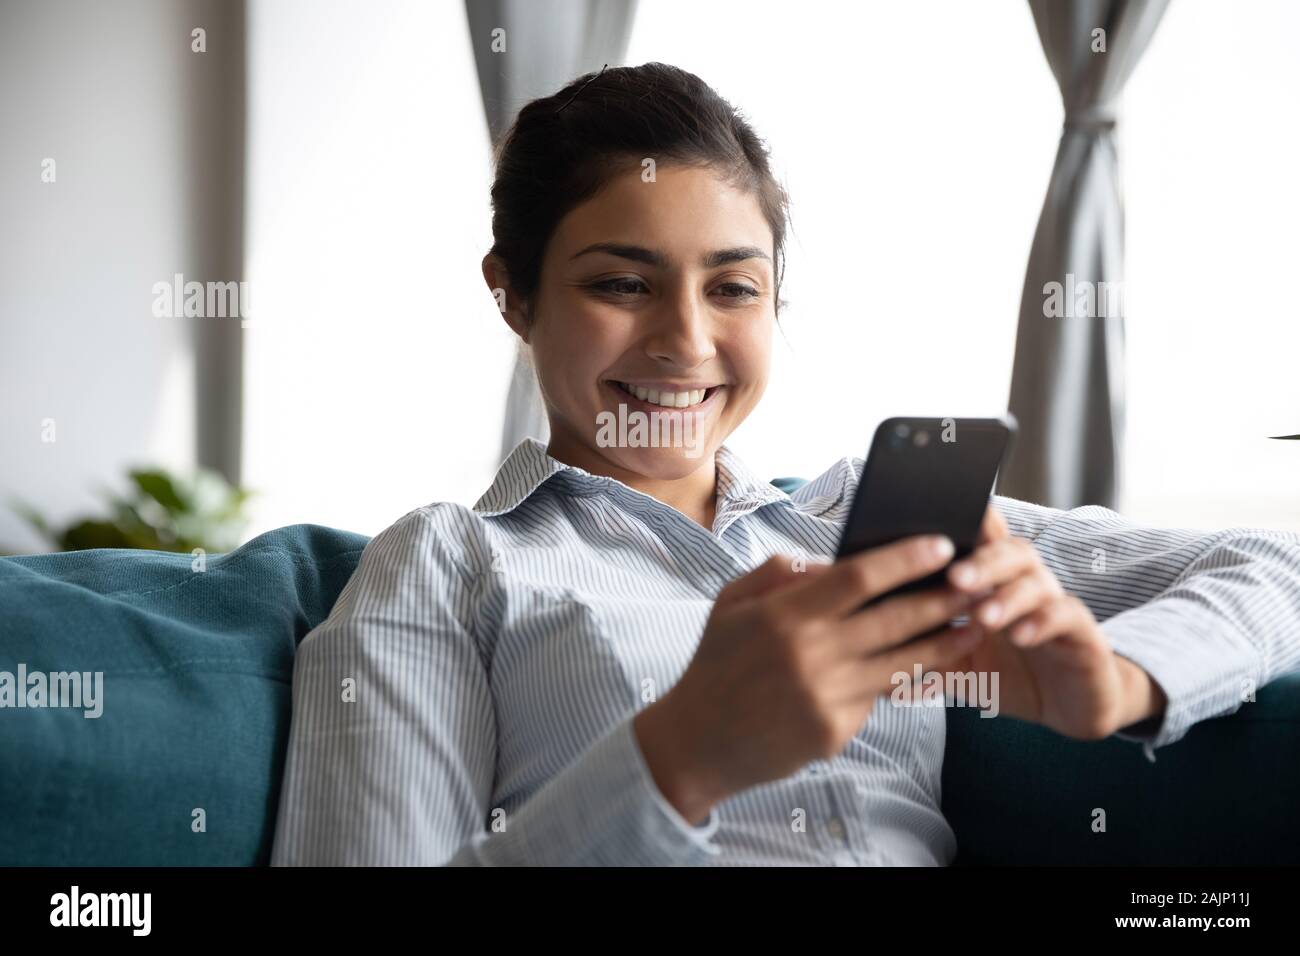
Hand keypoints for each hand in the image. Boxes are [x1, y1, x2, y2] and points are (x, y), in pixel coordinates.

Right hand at [635, 533, 986, 823]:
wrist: (696, 743)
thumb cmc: (715, 664)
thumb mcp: (730, 604)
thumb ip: (778, 575)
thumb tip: (829, 563)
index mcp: (783, 616)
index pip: (858, 577)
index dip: (904, 559)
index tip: (941, 544)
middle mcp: (810, 655)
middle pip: (894, 620)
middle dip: (943, 599)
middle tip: (977, 583)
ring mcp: (826, 698)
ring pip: (902, 664)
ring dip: (944, 644)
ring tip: (973, 627)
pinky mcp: (835, 733)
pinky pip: (876, 698)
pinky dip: (897, 681)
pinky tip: (923, 665)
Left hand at [945, 504, 1167, 739]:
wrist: (1070, 705)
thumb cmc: (1007, 673)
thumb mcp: (958, 664)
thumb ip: (924, 650)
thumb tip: (870, 654)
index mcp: (993, 580)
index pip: (979, 540)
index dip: (961, 524)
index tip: (929, 522)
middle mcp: (1025, 582)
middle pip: (1008, 551)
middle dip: (980, 561)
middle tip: (953, 577)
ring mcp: (1056, 604)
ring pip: (1036, 582)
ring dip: (1007, 596)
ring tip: (983, 616)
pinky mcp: (1083, 633)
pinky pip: (1066, 616)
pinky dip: (1042, 623)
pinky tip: (1021, 636)